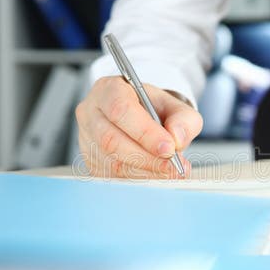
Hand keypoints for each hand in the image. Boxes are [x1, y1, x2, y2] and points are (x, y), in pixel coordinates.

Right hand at [75, 76, 201, 177]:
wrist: (140, 117)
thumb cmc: (153, 109)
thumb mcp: (175, 106)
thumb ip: (183, 119)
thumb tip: (177, 140)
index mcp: (109, 89)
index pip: (121, 110)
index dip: (145, 133)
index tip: (169, 148)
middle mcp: (91, 113)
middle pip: (111, 140)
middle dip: (146, 158)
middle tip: (172, 166)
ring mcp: (86, 138)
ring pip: (111, 162)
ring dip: (144, 172)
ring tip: (168, 172)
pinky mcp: (90, 161)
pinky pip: (111, 177)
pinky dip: (137, 180)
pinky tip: (154, 176)